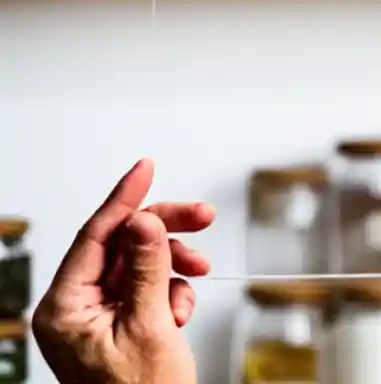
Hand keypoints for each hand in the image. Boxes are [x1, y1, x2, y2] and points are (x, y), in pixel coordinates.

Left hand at [32, 159, 214, 383]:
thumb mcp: (150, 327)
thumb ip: (147, 269)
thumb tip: (144, 222)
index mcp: (64, 309)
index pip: (95, 236)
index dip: (125, 199)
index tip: (145, 169)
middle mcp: (74, 308)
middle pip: (121, 244)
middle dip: (164, 232)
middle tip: (201, 217)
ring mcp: (96, 316)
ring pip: (139, 263)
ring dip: (173, 264)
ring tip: (197, 274)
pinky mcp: (119, 323)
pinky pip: (148, 286)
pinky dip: (172, 291)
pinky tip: (180, 310)